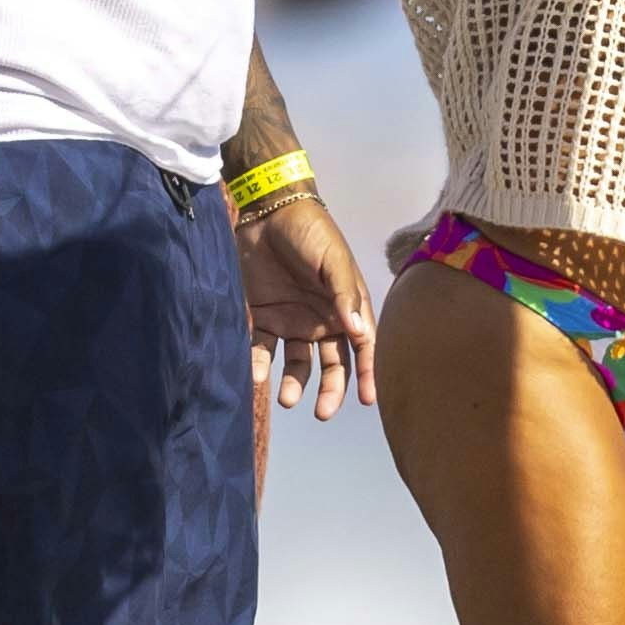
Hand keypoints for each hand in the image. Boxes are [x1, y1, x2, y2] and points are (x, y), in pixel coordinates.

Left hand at [237, 184, 376, 421]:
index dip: (366, 373)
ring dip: (294, 383)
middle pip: (331, 364)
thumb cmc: (312, 232)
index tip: (366, 400)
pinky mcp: (264, 316)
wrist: (269, 211)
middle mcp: (322, 320)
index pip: (362, 347)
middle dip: (330, 390)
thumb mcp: (334, 261)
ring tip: (287, 399)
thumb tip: (358, 335)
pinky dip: (260, 363)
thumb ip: (344, 297)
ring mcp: (292, 320)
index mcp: (347, 307)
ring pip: (298, 363)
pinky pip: (262, 347)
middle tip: (321, 413)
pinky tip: (257, 376)